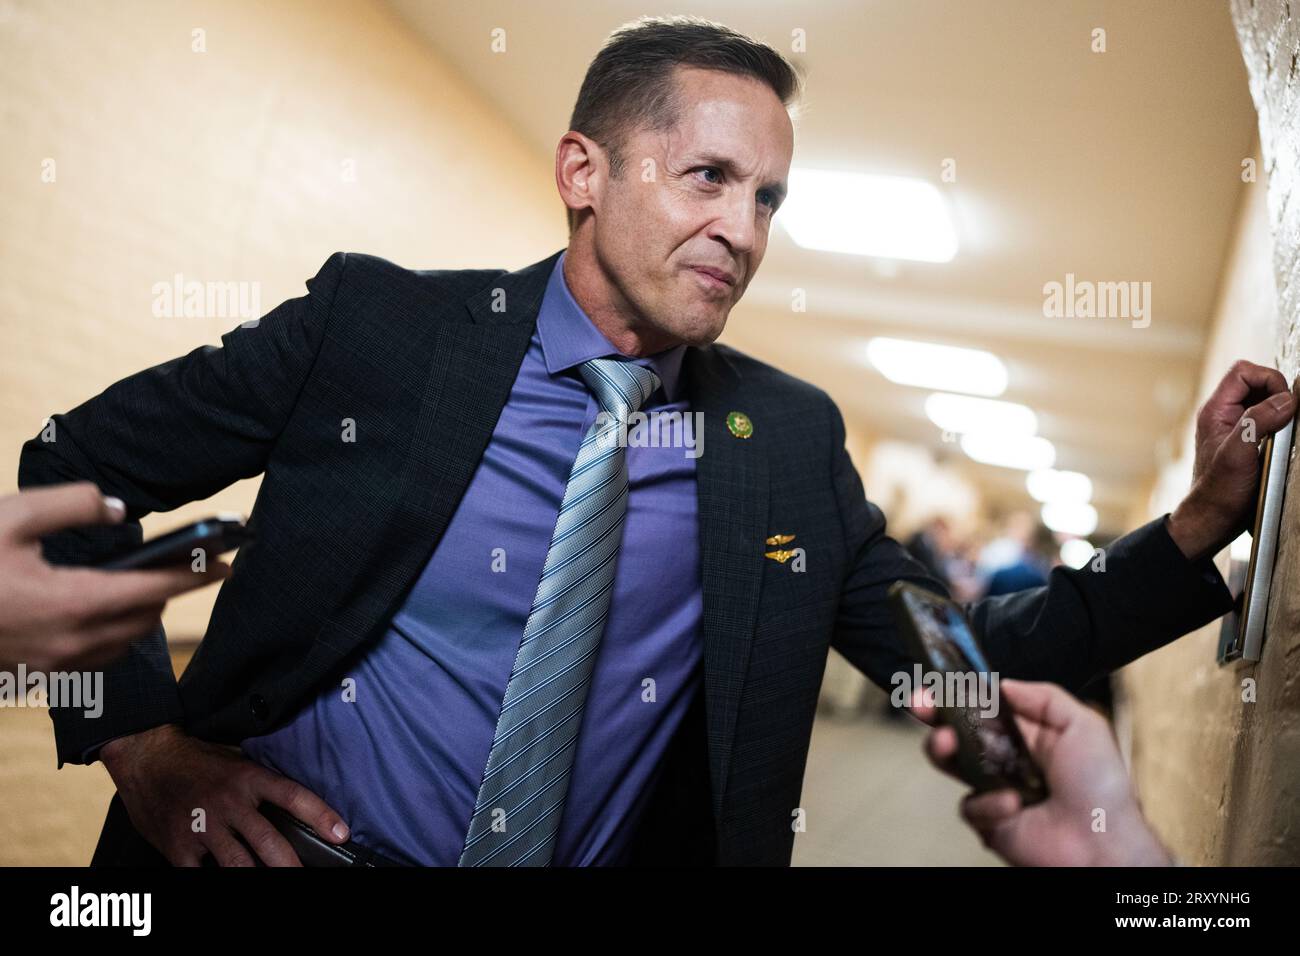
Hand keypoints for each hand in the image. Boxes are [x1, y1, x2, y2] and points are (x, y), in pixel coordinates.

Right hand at [0, 483, 230, 671]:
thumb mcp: (12, 517)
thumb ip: (72, 504)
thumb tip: (118, 509)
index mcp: (70, 601)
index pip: (155, 589)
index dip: (197, 574)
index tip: (228, 562)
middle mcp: (69, 641)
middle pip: (146, 619)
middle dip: (171, 591)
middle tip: (189, 564)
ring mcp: (53, 663)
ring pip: (124, 643)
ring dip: (142, 614)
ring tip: (148, 582)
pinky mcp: (38, 672)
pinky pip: (96, 657)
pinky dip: (114, 634)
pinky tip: (105, 608)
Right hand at [101, 724, 350, 865]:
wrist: (146, 757)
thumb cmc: (196, 759)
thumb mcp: (235, 759)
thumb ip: (260, 783)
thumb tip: (293, 808)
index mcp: (248, 777)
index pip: (293, 796)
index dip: (320, 815)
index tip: (342, 833)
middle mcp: (229, 803)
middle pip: (269, 841)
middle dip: (291, 865)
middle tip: (305, 875)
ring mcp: (202, 827)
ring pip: (239, 864)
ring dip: (259, 877)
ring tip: (275, 883)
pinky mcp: (179, 846)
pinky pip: (201, 875)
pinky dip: (216, 881)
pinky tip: (228, 882)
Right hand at [914, 679, 1171, 865]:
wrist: (1103, 844)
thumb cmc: (1101, 786)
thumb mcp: (1082, 725)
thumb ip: (1042, 697)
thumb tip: (1000, 684)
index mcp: (1027, 733)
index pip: (984, 706)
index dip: (959, 693)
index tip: (938, 681)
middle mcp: (1006, 758)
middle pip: (958, 730)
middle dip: (934, 715)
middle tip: (921, 704)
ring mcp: (994, 789)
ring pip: (952, 763)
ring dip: (941, 748)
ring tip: (946, 742)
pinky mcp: (988, 820)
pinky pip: (968, 805)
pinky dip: (987, 803)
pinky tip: (1013, 805)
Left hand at [1167, 360, 1294, 561]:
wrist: (1213, 520)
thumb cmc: (1218, 492)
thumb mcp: (1238, 455)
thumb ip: (1258, 422)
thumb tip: (1286, 399)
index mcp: (1215, 411)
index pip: (1243, 372)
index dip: (1269, 380)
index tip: (1284, 404)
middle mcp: (1224, 416)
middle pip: (1258, 384)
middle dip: (1279, 396)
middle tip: (1287, 421)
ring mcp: (1237, 429)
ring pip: (1267, 403)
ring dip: (1282, 413)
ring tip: (1284, 436)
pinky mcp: (1248, 443)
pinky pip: (1270, 423)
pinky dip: (1282, 428)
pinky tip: (1283, 447)